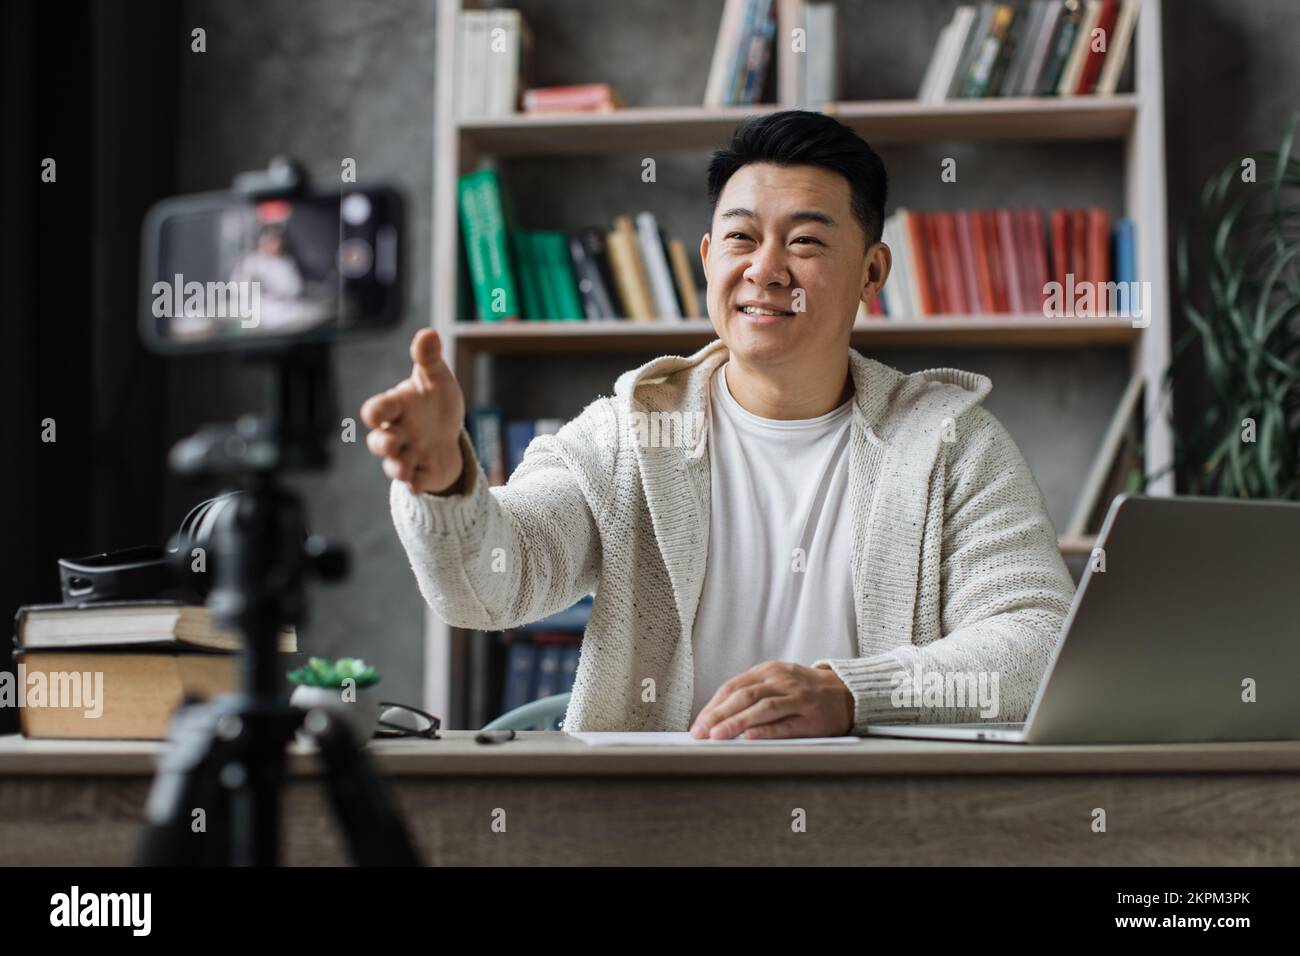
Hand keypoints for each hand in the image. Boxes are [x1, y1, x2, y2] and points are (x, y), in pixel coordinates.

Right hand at [360, 328, 466, 494]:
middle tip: (392, 442)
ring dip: (396, 468)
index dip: (375, 412)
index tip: (377, 413)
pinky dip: (417, 485)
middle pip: (378, 442)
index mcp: (397, 408)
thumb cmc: (434, 402)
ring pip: (394, 466)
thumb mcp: (435, 378)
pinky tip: (419, 486)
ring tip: (403, 469)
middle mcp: (397, 433)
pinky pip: (416, 483)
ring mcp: (409, 455)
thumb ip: (428, 358)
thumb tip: (428, 333)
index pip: (377, 410)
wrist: (449, 432)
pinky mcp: (423, 473)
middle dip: (382, 444)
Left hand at [689, 661, 855, 739]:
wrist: (847, 692)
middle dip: (719, 715)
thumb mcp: (777, 682)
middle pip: (744, 696)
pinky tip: (750, 738)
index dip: (713, 706)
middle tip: (700, 732)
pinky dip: (766, 731)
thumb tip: (716, 718)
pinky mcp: (813, 718)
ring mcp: (799, 698)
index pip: (733, 687)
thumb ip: (751, 694)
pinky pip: (786, 724)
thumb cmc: (804, 691)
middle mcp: (782, 681)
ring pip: (763, 709)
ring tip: (718, 736)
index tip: (698, 724)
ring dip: (737, 723)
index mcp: (769, 671)